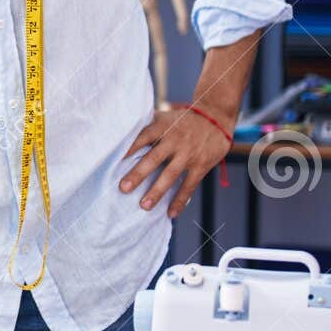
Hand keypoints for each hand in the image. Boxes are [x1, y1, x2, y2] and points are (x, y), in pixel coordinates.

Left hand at [118, 105, 233, 218]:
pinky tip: (171, 213)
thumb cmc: (182, 120)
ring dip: (157, 191)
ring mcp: (188, 154)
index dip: (129, 148)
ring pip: (171, 175)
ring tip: (144, 206)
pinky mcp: (201, 165)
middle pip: (154, 158)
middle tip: (124, 188)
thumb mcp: (165, 117)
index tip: (114, 161)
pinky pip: (189, 185)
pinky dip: (180, 200)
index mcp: (162, 126)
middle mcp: (174, 140)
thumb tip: (121, 134)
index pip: (143, 137)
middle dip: (139, 174)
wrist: (216, 117)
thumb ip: (147, 126)